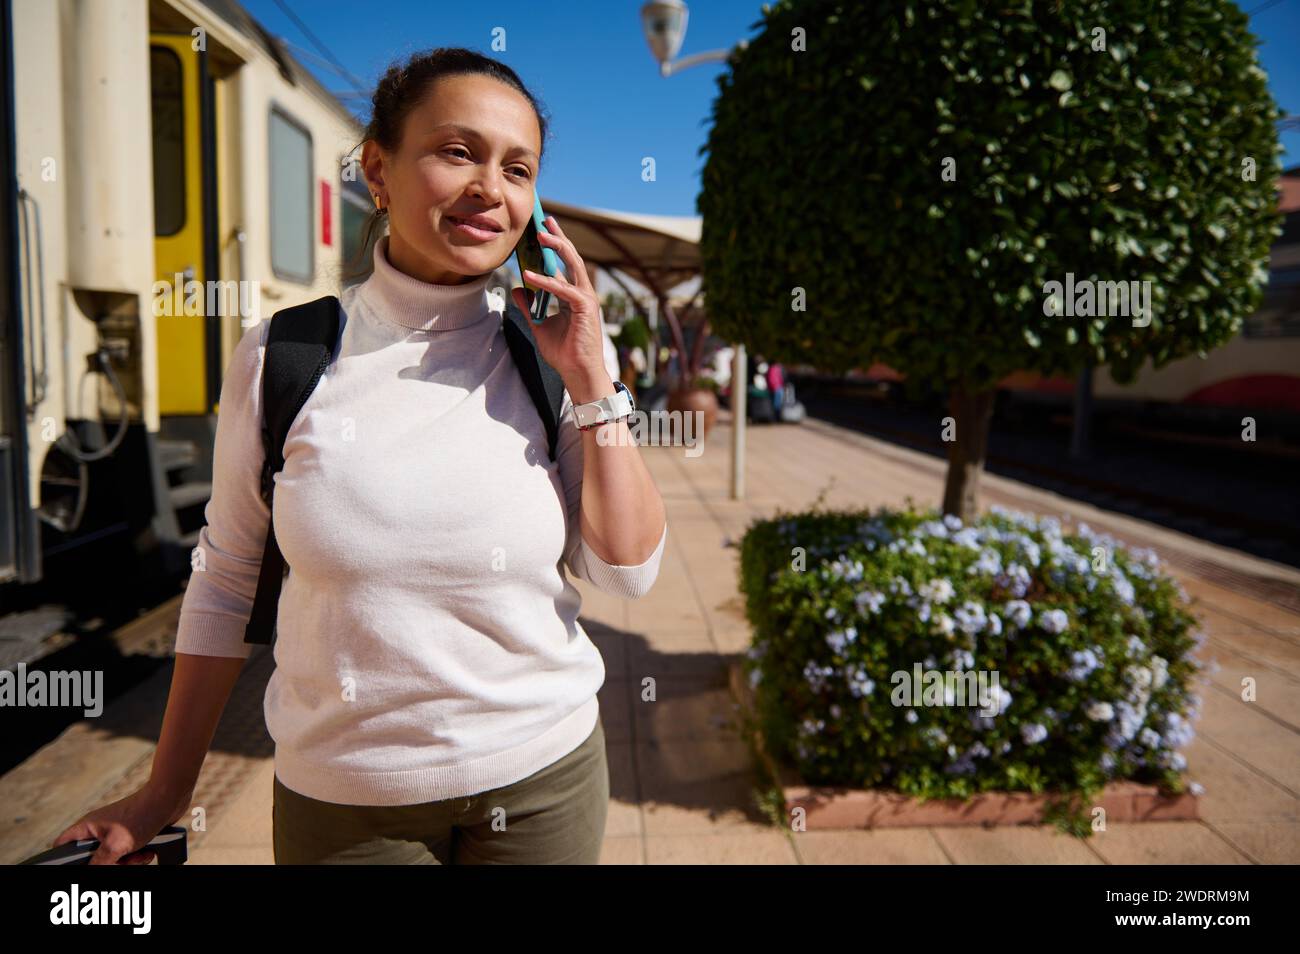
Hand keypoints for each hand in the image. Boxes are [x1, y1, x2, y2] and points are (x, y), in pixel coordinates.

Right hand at [51, 783, 190, 864]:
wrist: (169, 800)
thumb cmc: (141, 816)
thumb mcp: (116, 845)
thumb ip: (98, 862)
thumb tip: (87, 869)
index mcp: (87, 827)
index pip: (62, 844)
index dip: (63, 858)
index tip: (75, 865)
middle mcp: (99, 829)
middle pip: (92, 858)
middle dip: (108, 865)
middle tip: (121, 862)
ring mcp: (115, 832)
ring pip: (113, 859)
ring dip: (128, 863)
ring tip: (140, 855)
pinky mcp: (131, 835)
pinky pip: (129, 854)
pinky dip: (138, 856)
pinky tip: (148, 852)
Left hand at [510, 215, 606, 383]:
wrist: (577, 373)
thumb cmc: (564, 352)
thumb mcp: (538, 325)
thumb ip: (529, 306)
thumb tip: (517, 289)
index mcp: (573, 295)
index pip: (562, 265)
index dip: (552, 247)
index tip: (540, 231)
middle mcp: (582, 292)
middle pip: (571, 257)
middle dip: (557, 237)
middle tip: (544, 220)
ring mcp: (586, 298)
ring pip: (573, 265)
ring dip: (557, 247)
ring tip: (541, 235)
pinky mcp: (585, 307)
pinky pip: (563, 289)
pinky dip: (546, 282)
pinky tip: (529, 276)